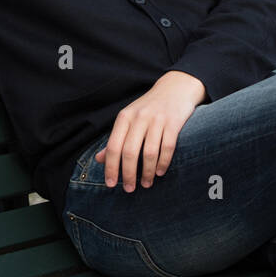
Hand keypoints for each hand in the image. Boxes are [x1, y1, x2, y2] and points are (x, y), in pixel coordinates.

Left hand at [95, 70, 205, 191]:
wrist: (176, 87)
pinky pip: (167, 147)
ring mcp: (157, 119)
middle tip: (129, 189)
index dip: (111, 167)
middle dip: (128, 174)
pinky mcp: (173, 122)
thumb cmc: (149, 107)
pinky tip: (160, 172)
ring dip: (147, 172)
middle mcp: (139, 117)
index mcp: (125, 117)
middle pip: (129, 152)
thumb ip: (115, 139)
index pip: (113, 146)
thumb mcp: (129, 119)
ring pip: (149, 152)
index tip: (111, 184)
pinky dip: (163, 163)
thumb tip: (99, 159)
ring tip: (147, 183)